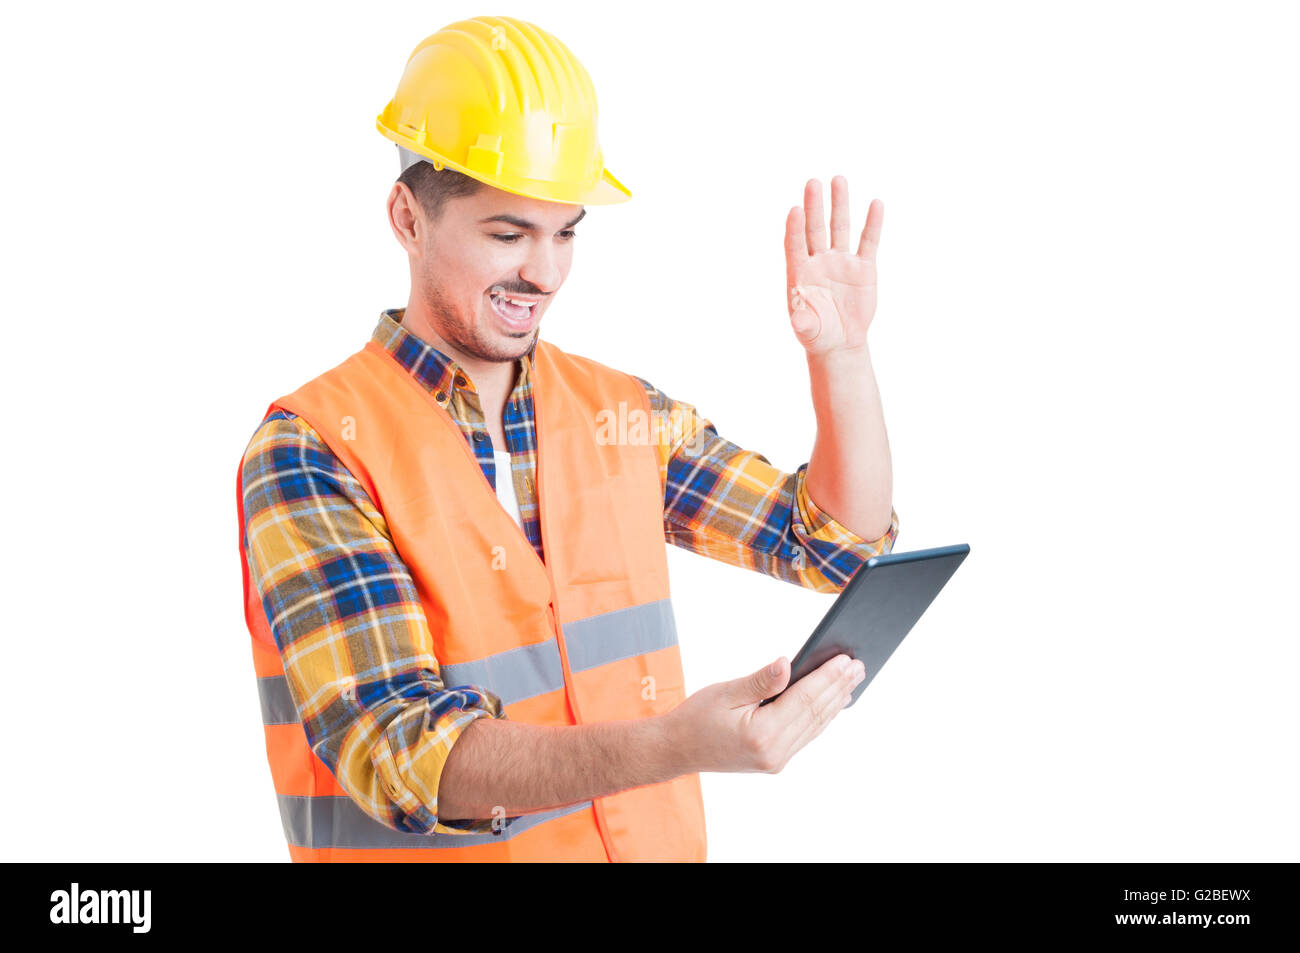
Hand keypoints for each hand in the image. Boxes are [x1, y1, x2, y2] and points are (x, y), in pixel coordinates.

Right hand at [664, 654, 865, 774]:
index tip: (845, 659)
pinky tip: (834, 702)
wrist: (676, 750)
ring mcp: (776, 760)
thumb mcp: (725, 693)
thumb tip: (788, 663)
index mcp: (761, 735)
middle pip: (815, 713)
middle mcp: (774, 753)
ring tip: (853, 680)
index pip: (804, 701)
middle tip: (858, 665)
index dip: (826, 678)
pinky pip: (806, 734)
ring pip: (815, 725)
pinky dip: (822, 716)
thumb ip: (760, 680)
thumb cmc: (695, 718)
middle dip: (838, 687)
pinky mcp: (775, 760)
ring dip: (835, 700)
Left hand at [784, 176, 883, 357]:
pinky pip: (868, 242)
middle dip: (814, 206)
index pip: (794, 244)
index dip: (794, 227)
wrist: (841, 342)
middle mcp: (818, 261)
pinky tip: (875, 203)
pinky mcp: (863, 267)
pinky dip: (872, 224)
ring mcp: (841, 261)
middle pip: (814, 228)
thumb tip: (797, 318)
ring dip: (839, 204)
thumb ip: (803, 321)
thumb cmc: (818, 334)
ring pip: (839, 228)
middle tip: (813, 182)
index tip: (795, 208)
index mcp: (799, 272)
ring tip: (838, 179)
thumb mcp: (808, 330)